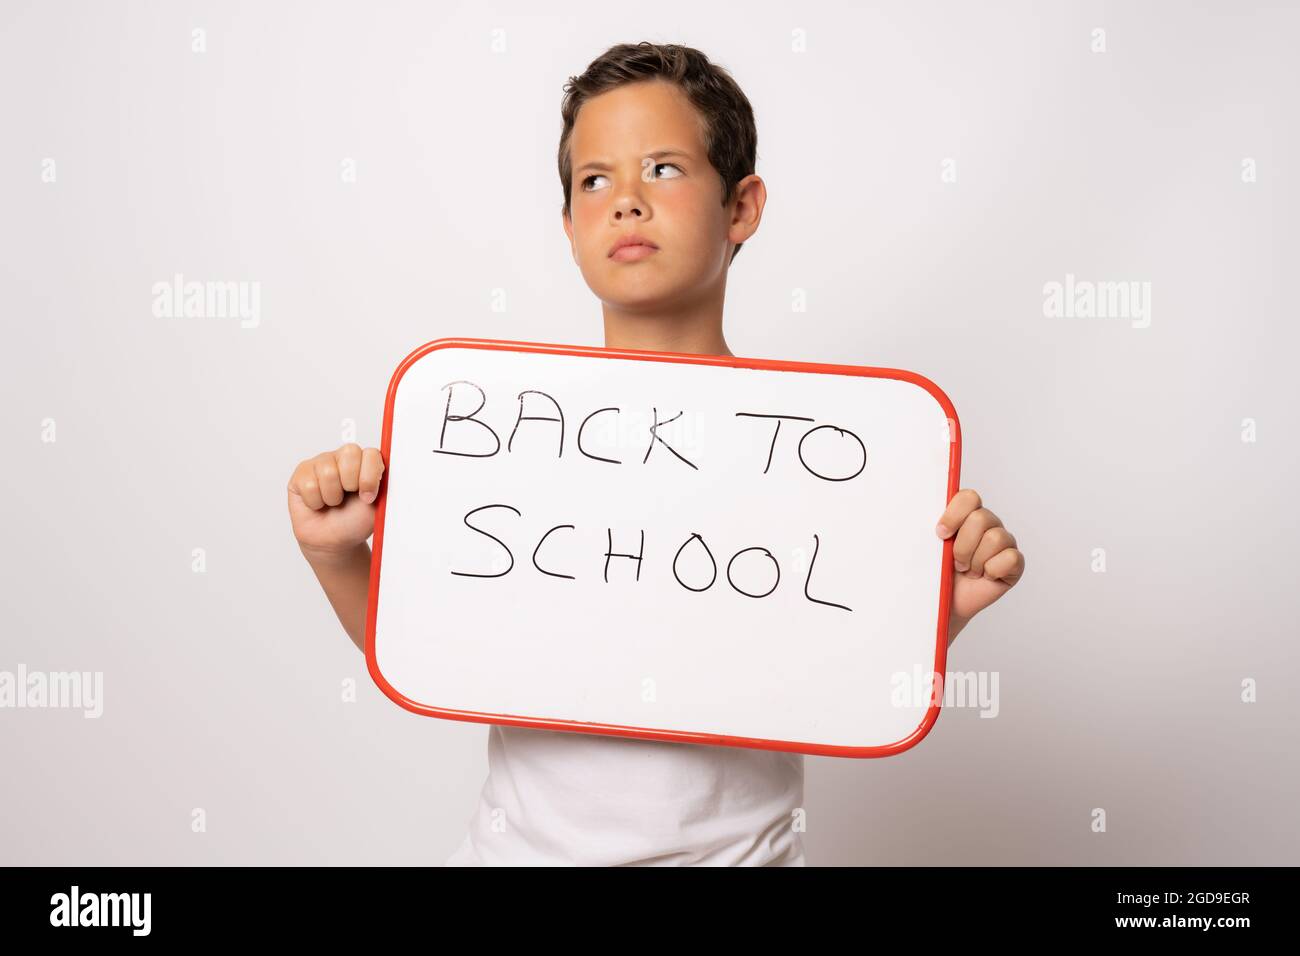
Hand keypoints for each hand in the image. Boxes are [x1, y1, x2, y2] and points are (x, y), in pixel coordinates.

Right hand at [287, 443, 385, 560]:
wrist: (333, 541)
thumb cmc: (355, 521)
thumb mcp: (378, 505)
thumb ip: (386, 485)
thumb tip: (403, 471)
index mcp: (366, 462)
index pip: (371, 453)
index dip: (369, 478)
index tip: (368, 498)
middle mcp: (344, 457)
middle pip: (350, 453)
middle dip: (351, 484)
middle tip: (347, 499)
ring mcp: (321, 462)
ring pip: (328, 471)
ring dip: (332, 496)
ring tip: (333, 503)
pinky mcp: (302, 473)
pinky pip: (309, 483)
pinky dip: (315, 502)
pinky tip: (318, 504)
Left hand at [935, 488, 1024, 643]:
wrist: (945, 603)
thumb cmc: (936, 574)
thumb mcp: (927, 549)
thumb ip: (929, 530)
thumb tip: (923, 514)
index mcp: (965, 514)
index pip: (968, 497)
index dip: (954, 515)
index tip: (941, 534)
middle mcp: (987, 524)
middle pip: (981, 518)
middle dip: (962, 546)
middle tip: (955, 562)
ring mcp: (1003, 542)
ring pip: (995, 538)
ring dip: (975, 561)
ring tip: (968, 570)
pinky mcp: (1014, 562)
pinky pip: (1010, 558)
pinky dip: (992, 570)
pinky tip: (985, 576)